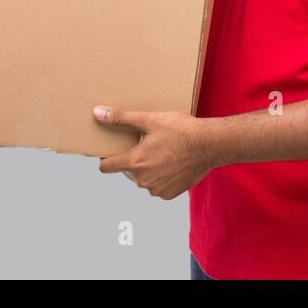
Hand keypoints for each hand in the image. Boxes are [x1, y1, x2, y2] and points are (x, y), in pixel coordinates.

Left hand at [93, 106, 216, 199]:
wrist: (210, 144)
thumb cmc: (181, 130)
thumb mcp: (150, 120)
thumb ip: (121, 118)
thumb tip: (97, 113)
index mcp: (135, 162)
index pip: (107, 167)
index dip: (107, 159)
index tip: (113, 152)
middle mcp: (143, 180)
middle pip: (128, 171)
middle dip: (135, 160)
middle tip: (149, 145)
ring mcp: (157, 189)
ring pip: (144, 179)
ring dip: (149, 169)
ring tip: (164, 153)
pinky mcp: (170, 194)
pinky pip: (159, 187)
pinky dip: (163, 177)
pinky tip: (173, 164)